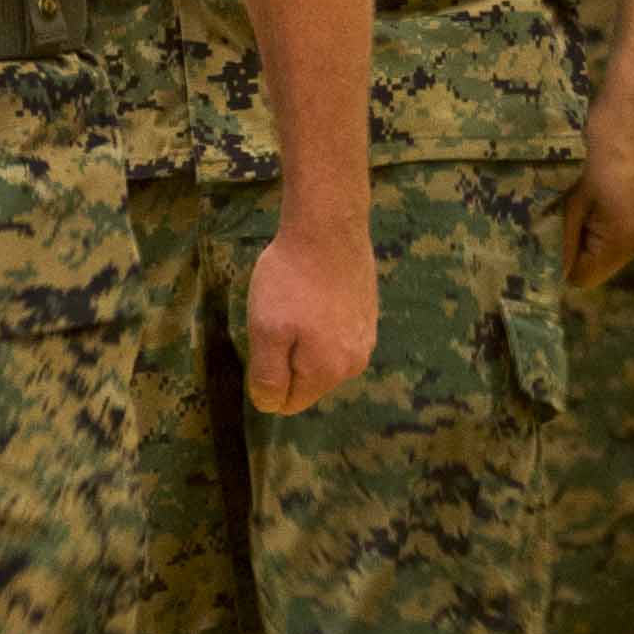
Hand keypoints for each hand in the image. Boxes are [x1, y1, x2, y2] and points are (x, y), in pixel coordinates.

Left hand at [244, 219, 374, 416]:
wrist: (329, 227)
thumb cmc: (291, 280)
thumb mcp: (265, 331)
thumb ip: (267, 376)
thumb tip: (270, 405)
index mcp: (329, 372)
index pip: (289, 403)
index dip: (268, 378)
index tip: (264, 342)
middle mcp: (355, 363)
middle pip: (307, 381)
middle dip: (288, 359)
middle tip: (279, 318)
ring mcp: (367, 337)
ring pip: (323, 356)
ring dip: (305, 339)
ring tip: (298, 302)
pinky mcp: (368, 313)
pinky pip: (337, 333)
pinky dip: (322, 321)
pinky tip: (315, 292)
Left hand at [562, 66, 633, 289]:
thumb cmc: (600, 142)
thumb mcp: (571, 192)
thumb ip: (561, 236)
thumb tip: (548, 269)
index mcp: (626, 239)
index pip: (582, 278)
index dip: (561, 259)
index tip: (548, 230)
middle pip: (598, 265)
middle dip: (577, 245)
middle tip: (564, 206)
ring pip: (610, 249)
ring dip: (593, 231)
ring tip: (586, 194)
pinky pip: (625, 232)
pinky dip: (609, 220)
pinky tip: (604, 189)